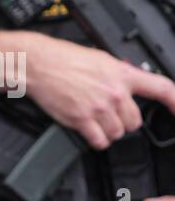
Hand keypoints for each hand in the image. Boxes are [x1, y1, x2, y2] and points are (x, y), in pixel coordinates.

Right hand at [25, 39, 174, 150]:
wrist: (38, 64)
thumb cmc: (63, 59)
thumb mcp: (101, 59)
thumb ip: (118, 74)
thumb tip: (128, 83)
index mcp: (123, 74)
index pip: (161, 88)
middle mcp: (114, 92)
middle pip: (134, 121)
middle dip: (125, 123)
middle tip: (112, 117)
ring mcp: (98, 107)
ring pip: (117, 133)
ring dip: (109, 132)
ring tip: (97, 124)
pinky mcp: (81, 119)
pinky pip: (99, 140)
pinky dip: (96, 141)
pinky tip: (90, 133)